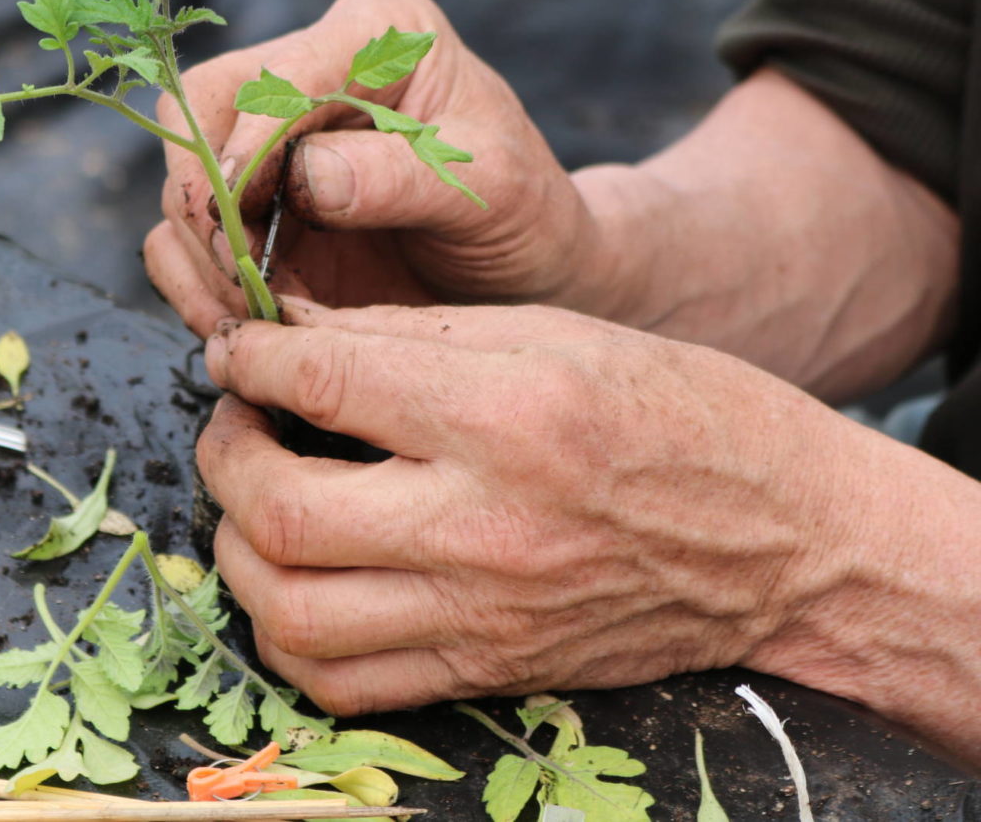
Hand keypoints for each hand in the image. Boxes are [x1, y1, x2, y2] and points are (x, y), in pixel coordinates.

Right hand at [145, 0, 606, 336]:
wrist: (527, 275)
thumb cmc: (524, 215)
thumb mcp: (492, 189)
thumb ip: (403, 176)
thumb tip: (305, 177)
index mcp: (375, 33)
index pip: (276, 72)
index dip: (246, 143)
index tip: (238, 217)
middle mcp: (310, 71)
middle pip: (201, 111)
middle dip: (206, 200)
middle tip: (240, 275)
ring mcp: (273, 141)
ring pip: (184, 178)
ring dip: (201, 253)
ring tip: (247, 313)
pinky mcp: (254, 205)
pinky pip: (188, 235)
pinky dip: (199, 282)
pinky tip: (242, 319)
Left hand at [196, 298, 980, 751]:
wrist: (785, 543)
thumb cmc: (675, 413)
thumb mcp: (553, 330)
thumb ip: (409, 332)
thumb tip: (285, 326)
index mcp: (510, 415)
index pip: (324, 380)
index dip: (250, 357)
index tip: (236, 350)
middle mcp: (486, 525)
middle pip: (280, 510)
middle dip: (224, 455)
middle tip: (235, 420)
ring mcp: (481, 615)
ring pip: (288, 610)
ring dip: (237, 550)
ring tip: (254, 497)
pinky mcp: (484, 672)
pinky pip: (338, 683)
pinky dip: (286, 632)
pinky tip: (298, 576)